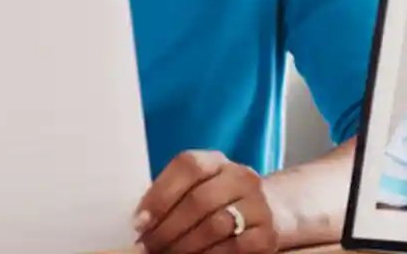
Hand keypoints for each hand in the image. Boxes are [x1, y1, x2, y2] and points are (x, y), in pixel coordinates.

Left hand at [132, 150, 276, 253]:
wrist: (266, 213)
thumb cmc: (216, 202)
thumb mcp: (196, 188)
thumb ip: (171, 197)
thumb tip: (140, 222)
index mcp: (216, 161)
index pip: (188, 166)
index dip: (160, 194)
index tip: (139, 222)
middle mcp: (241, 177)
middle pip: (199, 200)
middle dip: (167, 228)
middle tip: (147, 246)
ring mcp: (258, 205)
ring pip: (215, 225)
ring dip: (184, 246)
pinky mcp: (267, 234)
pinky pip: (234, 248)